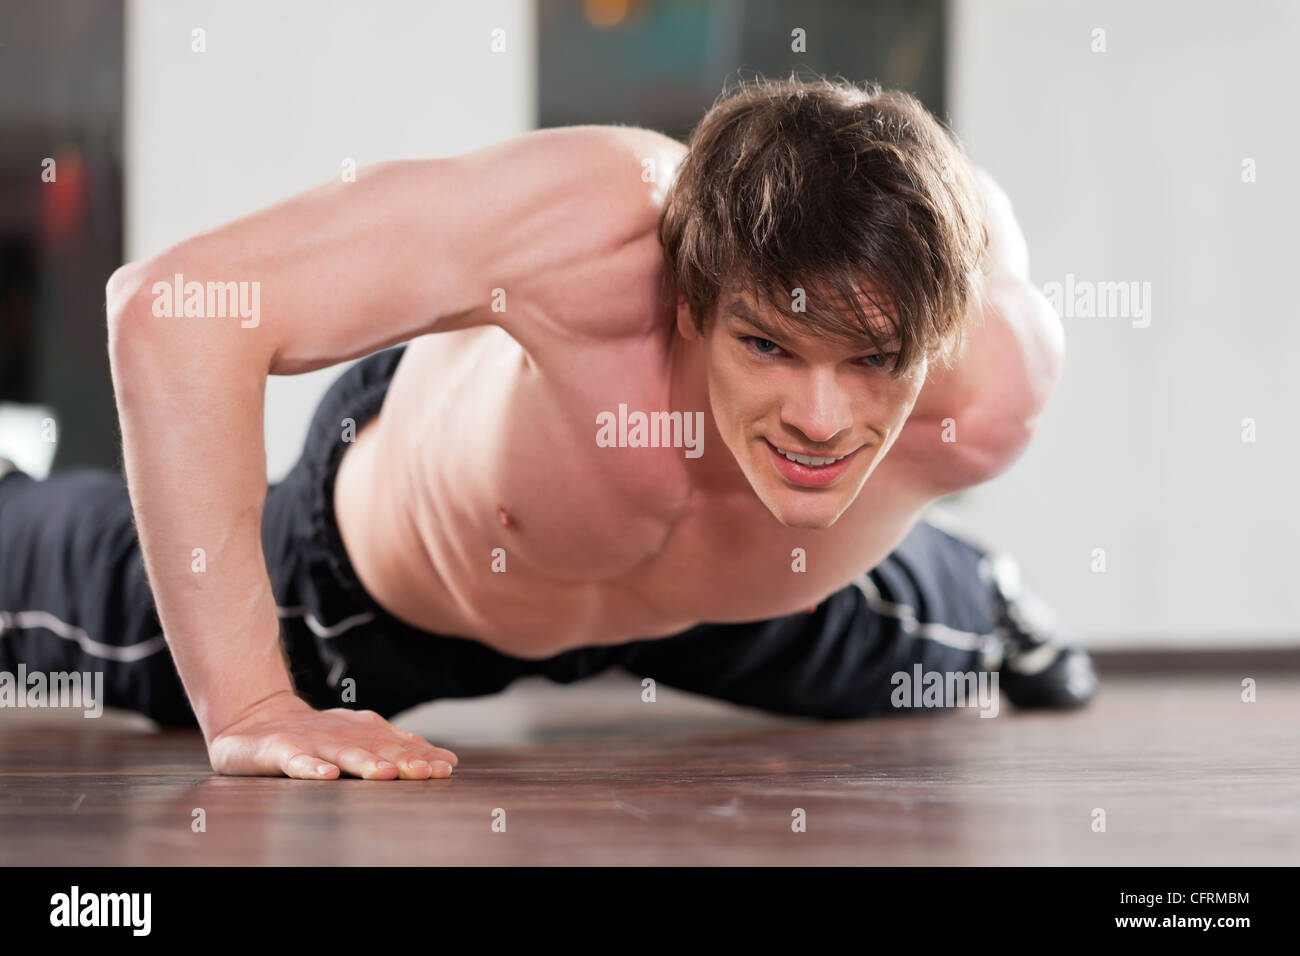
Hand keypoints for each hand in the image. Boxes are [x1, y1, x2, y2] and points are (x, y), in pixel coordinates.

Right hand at [207, 691, 458, 779]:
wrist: (257, 721)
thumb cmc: (318, 737)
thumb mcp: (360, 739)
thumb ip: (400, 749)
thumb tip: (449, 760)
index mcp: (365, 731)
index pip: (399, 744)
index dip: (423, 756)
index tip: (447, 768)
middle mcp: (343, 734)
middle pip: (377, 748)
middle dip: (403, 760)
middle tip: (426, 773)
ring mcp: (312, 741)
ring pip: (342, 753)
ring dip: (364, 763)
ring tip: (384, 773)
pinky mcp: (280, 750)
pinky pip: (297, 761)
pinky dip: (311, 767)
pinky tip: (325, 775)